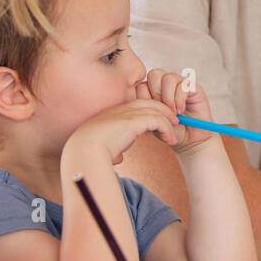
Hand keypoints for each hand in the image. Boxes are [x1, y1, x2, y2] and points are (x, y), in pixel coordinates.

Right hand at [64, 95, 180, 166]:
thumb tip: (118, 158)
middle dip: (163, 110)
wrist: (85, 150)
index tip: (157, 124)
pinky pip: (157, 120)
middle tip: (174, 121)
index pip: (136, 106)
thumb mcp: (105, 149)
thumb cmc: (91, 153)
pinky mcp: (134, 120)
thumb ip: (114, 150)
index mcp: (112, 113)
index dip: (149, 113)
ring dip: (168, 120)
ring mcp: (127, 112)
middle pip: (148, 102)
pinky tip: (171, 139)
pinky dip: (167, 128)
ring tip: (175, 132)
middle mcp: (120, 109)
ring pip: (155, 109)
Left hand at [135, 68, 214, 151]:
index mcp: (152, 91)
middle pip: (154, 74)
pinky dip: (180, 99)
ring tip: (172, 112)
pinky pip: (183, 85)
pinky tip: (181, 111)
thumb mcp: (152, 122)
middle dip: (156, 93)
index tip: (152, 113)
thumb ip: (143, 109)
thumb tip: (137, 102)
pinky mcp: (193, 88)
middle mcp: (165, 85)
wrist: (189, 140)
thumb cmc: (170, 131)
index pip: (142, 84)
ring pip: (168, 78)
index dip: (145, 98)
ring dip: (169, 97)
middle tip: (162, 110)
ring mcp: (179, 85)